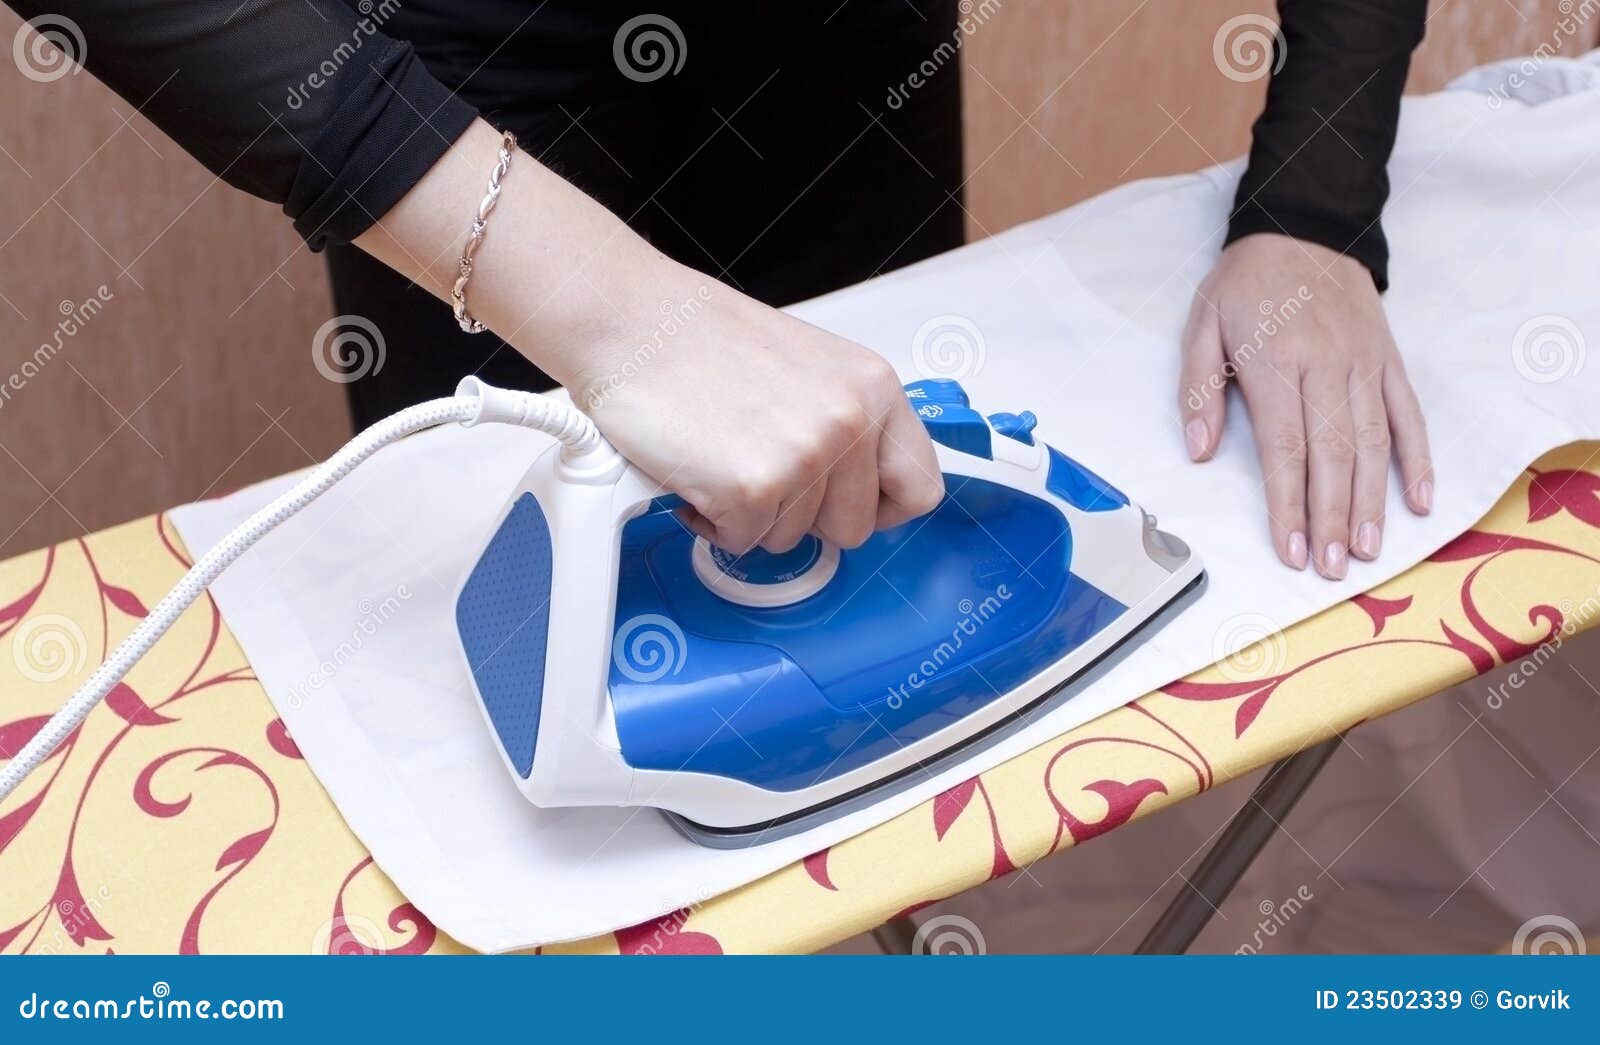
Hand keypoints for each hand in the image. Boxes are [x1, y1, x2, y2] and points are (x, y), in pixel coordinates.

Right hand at [570, 263, 944, 553]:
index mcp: (873, 388)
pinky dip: (712, 519)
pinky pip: (742, 542)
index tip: (844, 504)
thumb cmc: (702, 342)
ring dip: (751, 514)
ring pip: (792, 540)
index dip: (880, 509)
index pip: (920, 486)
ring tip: (719, 456)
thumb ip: (844, 422)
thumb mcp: (809, 369)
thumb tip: (858, 487)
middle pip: (853, 529)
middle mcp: (850, 421)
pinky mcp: (752, 488)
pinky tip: (695, 472)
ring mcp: (805, 456)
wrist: (631, 321)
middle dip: (803, 517)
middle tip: (761, 472)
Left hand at [1179, 233, 1431, 578]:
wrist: (1302, 226)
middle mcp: (1326, 365)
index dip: (1289, 504)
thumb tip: (1197, 450)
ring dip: (1371, 501)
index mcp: (1276, 362)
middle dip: (1330, 517)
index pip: (1285, 448)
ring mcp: (1364, 363)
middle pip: (1333, 455)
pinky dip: (1417, 458)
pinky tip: (1418, 500)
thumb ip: (1199, 388)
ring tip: (1365, 550)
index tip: (1289, 548)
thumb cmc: (1244, 282)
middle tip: (1330, 567)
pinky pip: (1408, 413)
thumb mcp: (1202, 324)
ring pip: (1374, 442)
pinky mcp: (1389, 358)